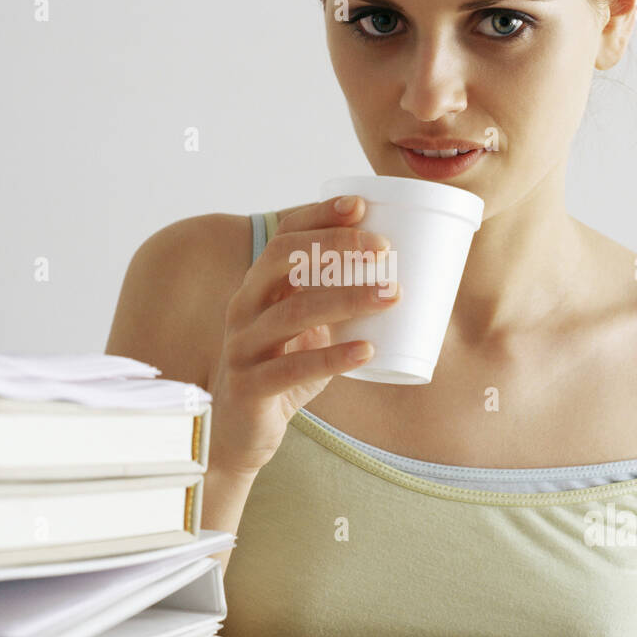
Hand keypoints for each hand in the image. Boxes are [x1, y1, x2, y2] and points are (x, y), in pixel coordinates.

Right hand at [208, 195, 400, 476]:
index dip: (319, 215)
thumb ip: (335, 301)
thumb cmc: (283, 369)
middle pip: (283, 259)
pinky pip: (293, 367)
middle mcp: (243, 307)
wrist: (239, 432)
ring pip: (294, 312)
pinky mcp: (250, 386)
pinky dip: (333, 357)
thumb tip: (397, 271)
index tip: (361, 205)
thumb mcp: (306, 329)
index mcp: (258, 286)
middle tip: (384, 249)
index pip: (284, 235)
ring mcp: (242, 346)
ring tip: (391, 294)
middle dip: (335, 246)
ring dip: (348, 299)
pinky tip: (367, 350)